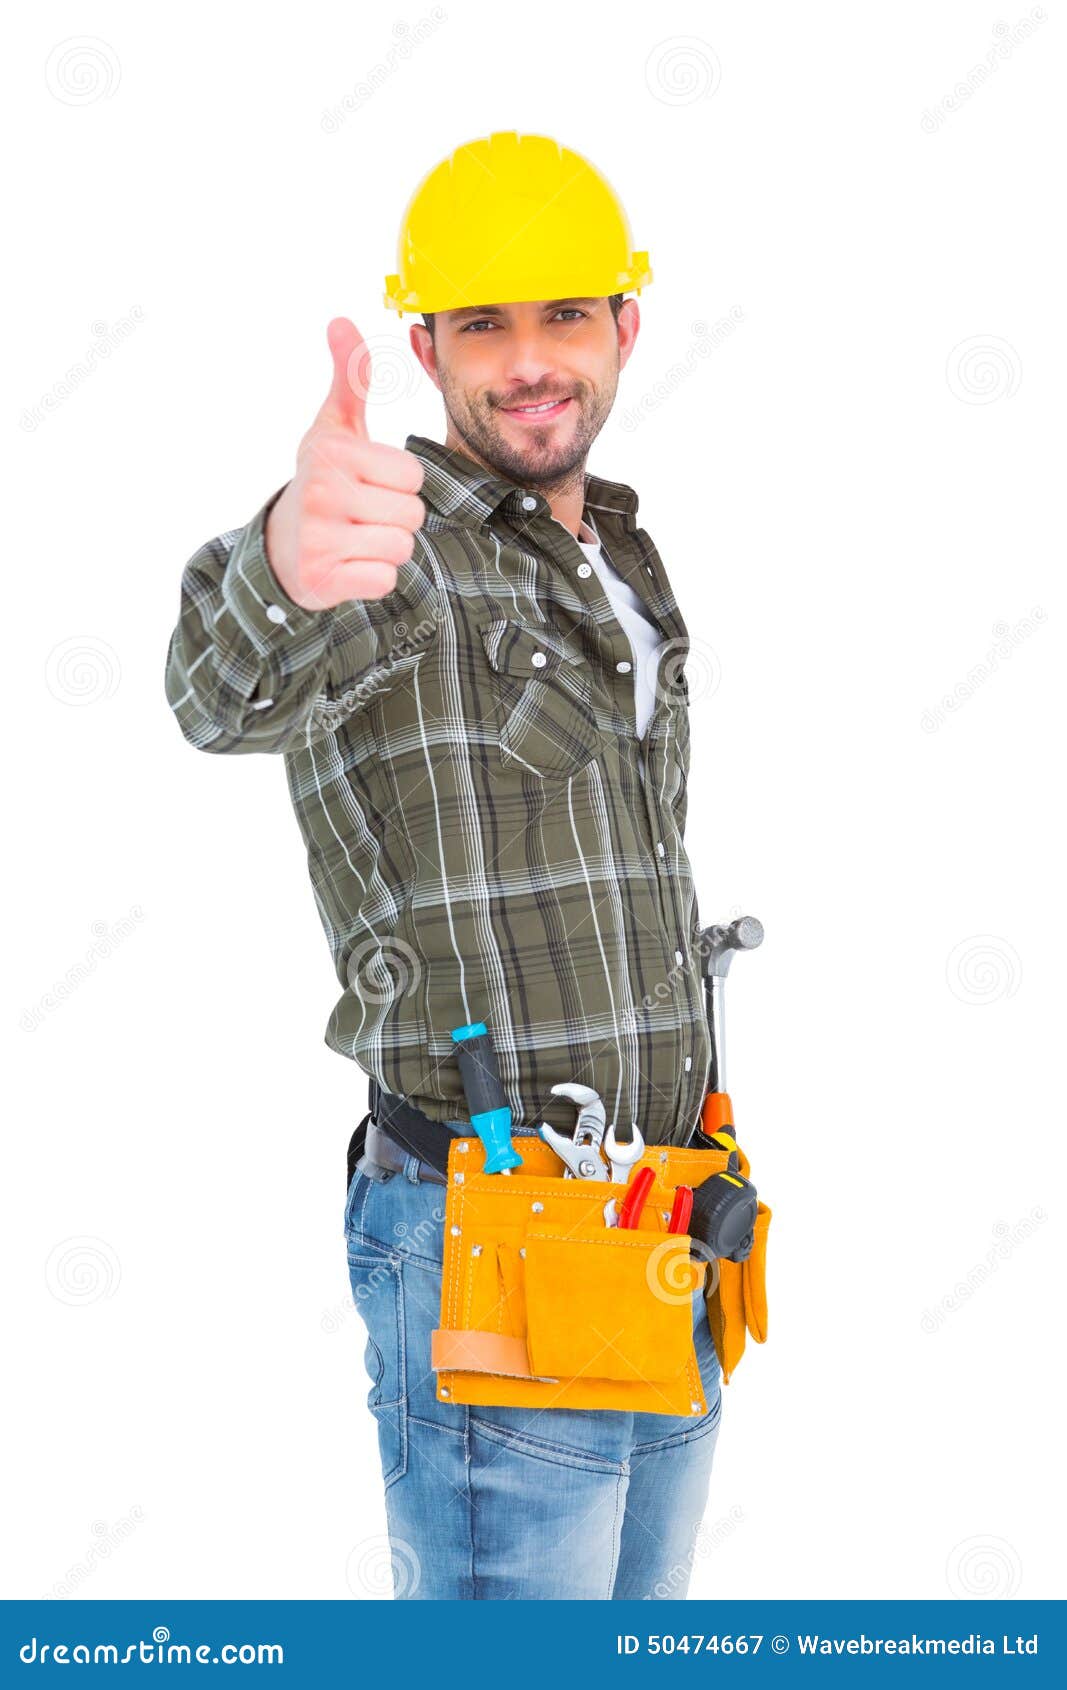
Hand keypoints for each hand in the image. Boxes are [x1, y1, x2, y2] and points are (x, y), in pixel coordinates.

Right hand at [265, 318, 424, 607]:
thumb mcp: (334, 429)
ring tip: (357, 538)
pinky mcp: (322, 579)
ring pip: (401, 548)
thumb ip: (349, 380)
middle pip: (412, 513)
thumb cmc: (322, 481)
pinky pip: (385, 580)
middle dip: (397, 517)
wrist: (282, 546)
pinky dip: (374, 577)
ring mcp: (318, 539)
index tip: (368, 483)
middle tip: (363, 515)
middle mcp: (320, 493)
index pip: (413, 475)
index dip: (399, 483)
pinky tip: (350, 564)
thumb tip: (341, 321)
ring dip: (387, 548)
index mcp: (331, 453)